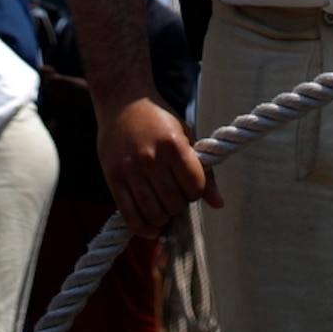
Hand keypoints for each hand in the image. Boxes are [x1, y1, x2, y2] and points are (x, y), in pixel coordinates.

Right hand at [96, 92, 218, 235]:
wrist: (122, 102)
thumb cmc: (159, 121)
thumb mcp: (186, 137)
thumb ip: (204, 171)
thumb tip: (220, 204)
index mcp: (173, 145)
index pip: (195, 187)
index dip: (197, 191)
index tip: (191, 185)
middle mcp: (151, 158)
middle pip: (175, 202)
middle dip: (180, 204)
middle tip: (175, 193)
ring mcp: (130, 169)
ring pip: (154, 212)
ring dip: (164, 217)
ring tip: (164, 208)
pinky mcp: (113, 178)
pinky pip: (129, 215)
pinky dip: (143, 228)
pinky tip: (152, 229)